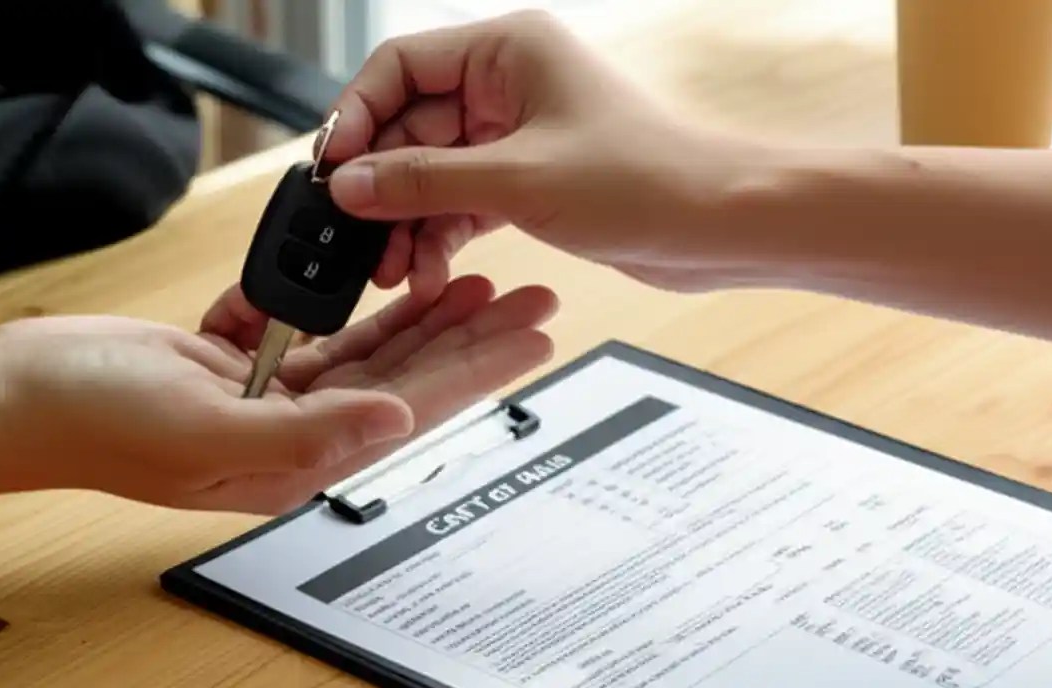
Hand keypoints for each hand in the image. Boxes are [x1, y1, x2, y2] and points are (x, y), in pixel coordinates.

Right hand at [0, 276, 553, 516]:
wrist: (23, 395)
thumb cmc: (94, 422)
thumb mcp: (202, 433)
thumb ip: (305, 435)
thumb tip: (392, 418)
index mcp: (295, 459)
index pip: (411, 409)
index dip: (478, 372)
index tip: (531, 339)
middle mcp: (297, 431)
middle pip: (410, 377)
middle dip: (475, 340)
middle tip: (533, 304)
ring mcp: (275, 396)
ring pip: (377, 353)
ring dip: (431, 319)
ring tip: (485, 287)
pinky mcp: (250, 363)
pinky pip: (328, 336)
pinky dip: (367, 311)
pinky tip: (405, 288)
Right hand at [320, 9, 774, 295]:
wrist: (721, 227)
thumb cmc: (647, 182)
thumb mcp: (519, 181)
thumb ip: (424, 182)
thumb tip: (348, 185)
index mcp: (507, 51)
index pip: (400, 66)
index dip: (356, 117)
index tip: (331, 171)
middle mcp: (507, 85)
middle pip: (410, 127)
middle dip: (381, 186)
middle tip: (355, 239)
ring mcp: (517, 135)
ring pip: (432, 173)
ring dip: (408, 221)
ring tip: (392, 273)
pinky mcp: (529, 181)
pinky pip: (462, 202)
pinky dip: (441, 235)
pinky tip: (425, 273)